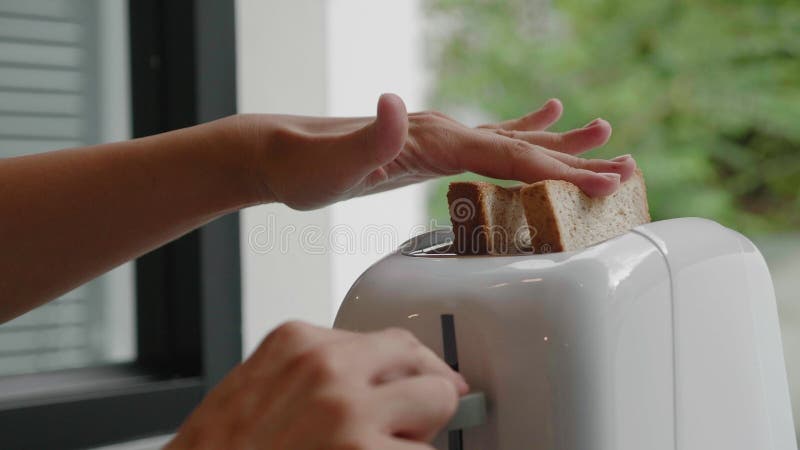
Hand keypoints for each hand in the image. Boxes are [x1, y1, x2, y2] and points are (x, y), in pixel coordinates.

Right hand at [166, 322, 467, 449]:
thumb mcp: (256, 388)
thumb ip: (315, 371)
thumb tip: (380, 377)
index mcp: (297, 342)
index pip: (389, 341)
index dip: (409, 373)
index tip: (420, 386)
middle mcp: (326, 367)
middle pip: (422, 364)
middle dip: (423, 399)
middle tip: (406, 428)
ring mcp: (348, 411)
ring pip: (436, 404)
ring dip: (418, 435)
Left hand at [232, 95, 635, 209]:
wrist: (283, 154)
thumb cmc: (306, 167)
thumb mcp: (333, 161)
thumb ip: (369, 134)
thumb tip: (396, 102)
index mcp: (434, 139)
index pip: (510, 156)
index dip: (559, 172)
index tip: (603, 183)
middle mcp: (443, 132)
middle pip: (523, 148)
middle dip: (574, 163)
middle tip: (624, 170)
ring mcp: (439, 137)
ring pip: (513, 139)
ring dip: (559, 142)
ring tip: (602, 131)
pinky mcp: (432, 149)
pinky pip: (489, 143)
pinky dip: (522, 135)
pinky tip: (540, 119)